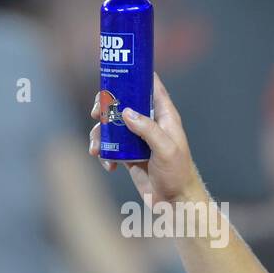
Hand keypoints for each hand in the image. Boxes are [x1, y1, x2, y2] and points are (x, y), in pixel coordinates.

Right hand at [87, 74, 202, 205]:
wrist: (175, 202)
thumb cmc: (178, 174)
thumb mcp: (166, 149)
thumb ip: (148, 129)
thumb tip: (126, 113)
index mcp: (164, 115)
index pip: (151, 86)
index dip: (135, 74)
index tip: (117, 70)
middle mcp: (149, 123)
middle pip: (123, 103)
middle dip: (106, 106)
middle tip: (96, 113)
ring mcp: (137, 139)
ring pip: (111, 126)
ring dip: (100, 134)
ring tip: (96, 149)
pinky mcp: (128, 155)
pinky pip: (110, 147)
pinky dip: (104, 154)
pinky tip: (108, 166)